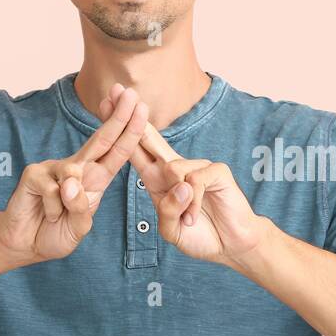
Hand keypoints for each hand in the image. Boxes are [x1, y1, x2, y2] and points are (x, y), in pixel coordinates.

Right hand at [0, 87, 147, 264]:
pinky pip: (51, 190)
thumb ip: (80, 209)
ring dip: (70, 202)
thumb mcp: (79, 227)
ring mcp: (54, 168)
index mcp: (96, 179)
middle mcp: (78, 168)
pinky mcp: (34, 174)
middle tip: (132, 94)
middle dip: (119, 117)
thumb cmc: (56, 232)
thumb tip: (70, 183)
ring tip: (59, 216)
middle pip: (101, 140)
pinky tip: (47, 214)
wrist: (26, 244)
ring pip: (72, 174)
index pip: (117, 152)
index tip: (142, 108)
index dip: (130, 131)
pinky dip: (52, 209)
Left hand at [95, 84, 266, 266]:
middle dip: (133, 116)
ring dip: (177, 203)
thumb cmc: (200, 235)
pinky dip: (192, 205)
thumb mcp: (171, 229)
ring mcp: (198, 166)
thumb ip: (166, 210)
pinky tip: (194, 218)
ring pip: (172, 169)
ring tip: (187, 221)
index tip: (105, 103)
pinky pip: (195, 182)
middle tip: (119, 90)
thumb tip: (180, 184)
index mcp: (158, 179)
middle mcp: (175, 168)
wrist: (231, 245)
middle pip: (150, 137)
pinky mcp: (217, 171)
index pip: (135, 149)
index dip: (121, 127)